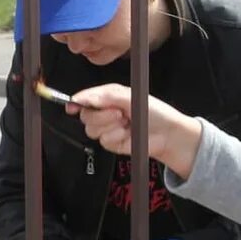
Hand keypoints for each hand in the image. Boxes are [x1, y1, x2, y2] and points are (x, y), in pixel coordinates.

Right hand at [68, 84, 203, 179]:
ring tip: (126, 122)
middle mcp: (105, 112)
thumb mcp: (131, 96)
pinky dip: (116, 136)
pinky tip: (127, 134)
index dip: (77, 101)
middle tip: (118, 112)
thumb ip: (106, 96)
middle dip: (101, 115)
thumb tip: (84, 98)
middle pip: (85, 115)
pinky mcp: (112, 143)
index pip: (85, 98)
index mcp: (109, 97)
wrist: (167, 134)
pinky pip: (104, 140)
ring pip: (92, 129)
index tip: (73, 104)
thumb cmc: (155, 112)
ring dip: (110, 125)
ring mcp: (108, 128)